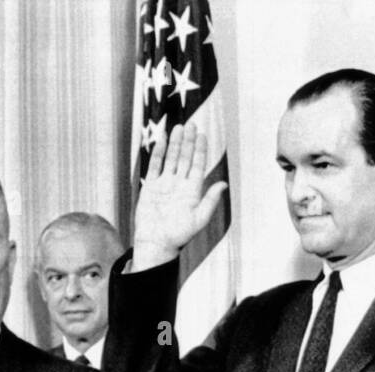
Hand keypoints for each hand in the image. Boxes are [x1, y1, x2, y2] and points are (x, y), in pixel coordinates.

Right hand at [131, 123, 229, 271]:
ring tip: (178, 127)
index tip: (202, 135)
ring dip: (174, 144)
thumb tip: (224, 184)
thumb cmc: (179, 235)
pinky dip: (158, 154)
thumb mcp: (199, 219)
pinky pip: (154, 167)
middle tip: (191, 124)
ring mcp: (164, 185)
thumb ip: (210, 200)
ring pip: (170, 159)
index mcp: (192, 191)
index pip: (197, 165)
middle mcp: (179, 185)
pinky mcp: (150, 188)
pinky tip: (162, 141)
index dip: (200, 150)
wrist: (156, 243)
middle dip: (188, 141)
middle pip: (184, 158)